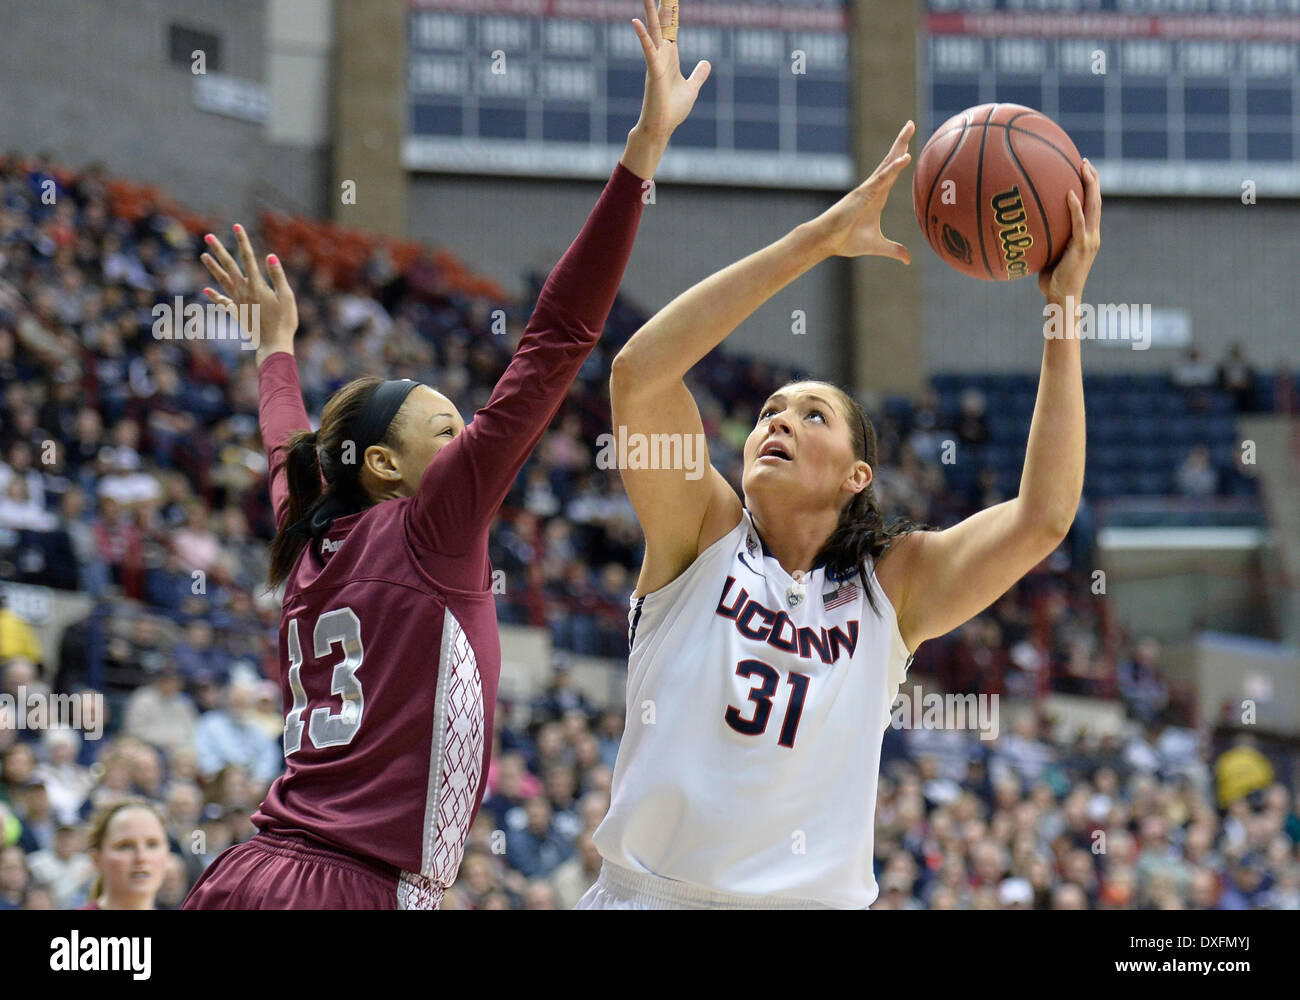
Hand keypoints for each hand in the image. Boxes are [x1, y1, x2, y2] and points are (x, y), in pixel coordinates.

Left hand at [200, 224, 297, 360]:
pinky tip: (206, 290)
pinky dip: (214, 295)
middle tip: (208, 236)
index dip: (242, 241)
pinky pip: (223, 302)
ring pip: (222, 281)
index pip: (248, 257)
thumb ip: (277, 276)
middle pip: (229, 266)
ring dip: (212, 267)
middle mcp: (244, 291)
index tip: (236, 226)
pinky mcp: (237, 313)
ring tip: (202, 255)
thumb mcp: (287, 297)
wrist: (273, 345)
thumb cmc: (284, 322)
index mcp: (257, 285)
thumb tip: (270, 256)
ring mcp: (238, 302)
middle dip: (219, 250)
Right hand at [631, 0, 709, 140]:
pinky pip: (648, 50)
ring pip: (653, 30)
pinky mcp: (653, 72)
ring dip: (650, 11)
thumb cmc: (673, 109)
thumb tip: (706, 62)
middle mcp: (661, 54)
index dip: (672, 10)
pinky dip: (642, 36)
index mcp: (671, 56)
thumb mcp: (692, 88)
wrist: (662, 127)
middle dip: (664, 4)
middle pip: (663, 22)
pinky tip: (635, 22)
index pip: (672, 26)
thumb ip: (699, 74)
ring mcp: (656, 61)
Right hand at [809, 121, 913, 261]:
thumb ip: (894, 250)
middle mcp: (874, 188)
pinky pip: (882, 178)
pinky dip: (894, 168)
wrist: (827, 241)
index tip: (911, 145)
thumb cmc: (847, 241)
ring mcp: (868, 188)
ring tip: (909, 128)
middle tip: (910, 124)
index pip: (893, 172)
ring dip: (899, 146)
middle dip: (901, 142)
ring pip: (887, 163)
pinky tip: (905, 157)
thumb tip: (908, 260)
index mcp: (878, 196)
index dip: (901, 157)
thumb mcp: (878, 246)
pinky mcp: (863, 193)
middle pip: (890, 160)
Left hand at [1039, 159, 1100, 303]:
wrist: (1062, 297)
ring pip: (1093, 206)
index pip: (1092, 206)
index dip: (1090, 187)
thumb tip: (1026, 227)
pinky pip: (1079, 223)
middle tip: (1084, 161)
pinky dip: (1075, 207)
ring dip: (1089, 185)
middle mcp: (1092, 234)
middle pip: (1097, 200)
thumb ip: (1046, 239)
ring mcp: (1089, 240)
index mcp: (1087, 235)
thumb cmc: (1051, 280)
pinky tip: (1068, 192)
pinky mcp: (1081, 247)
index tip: (1082, 169)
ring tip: (1083, 167)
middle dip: (1092, 179)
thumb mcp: (1049, 255)